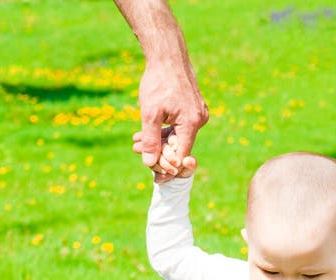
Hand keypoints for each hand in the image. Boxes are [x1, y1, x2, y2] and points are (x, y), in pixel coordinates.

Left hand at [137, 57, 207, 171]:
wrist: (167, 54)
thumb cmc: (158, 81)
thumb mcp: (150, 113)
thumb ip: (151, 140)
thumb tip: (149, 164)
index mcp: (192, 123)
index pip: (181, 156)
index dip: (166, 165)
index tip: (151, 170)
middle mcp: (199, 120)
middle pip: (178, 147)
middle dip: (157, 151)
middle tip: (136, 149)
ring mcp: (197, 114)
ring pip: (177, 137)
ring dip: (158, 141)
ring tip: (136, 141)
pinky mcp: (192, 109)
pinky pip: (179, 127)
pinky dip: (164, 130)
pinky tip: (147, 131)